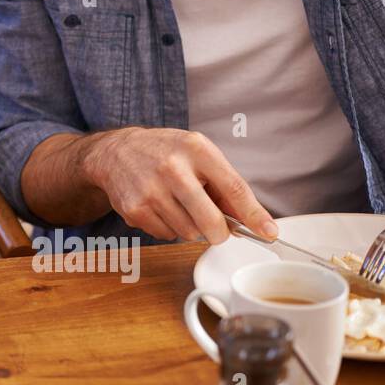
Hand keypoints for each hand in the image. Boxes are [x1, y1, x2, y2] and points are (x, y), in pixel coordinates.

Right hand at [81, 127, 276, 244]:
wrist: (115, 152)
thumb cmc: (164, 152)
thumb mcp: (198, 153)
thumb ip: (224, 184)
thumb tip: (251, 220)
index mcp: (195, 149)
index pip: (233, 188)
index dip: (254, 215)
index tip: (269, 232)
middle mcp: (172, 168)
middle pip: (211, 220)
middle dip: (219, 232)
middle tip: (216, 228)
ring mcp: (151, 190)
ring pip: (189, 233)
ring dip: (190, 227)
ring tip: (178, 205)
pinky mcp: (135, 209)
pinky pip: (167, 235)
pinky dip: (169, 228)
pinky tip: (160, 207)